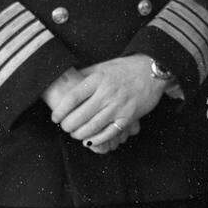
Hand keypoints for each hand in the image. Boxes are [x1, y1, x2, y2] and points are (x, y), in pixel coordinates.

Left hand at [49, 55, 165, 148]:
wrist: (152, 70)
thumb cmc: (124, 68)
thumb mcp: (102, 66)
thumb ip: (85, 74)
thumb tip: (66, 80)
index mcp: (97, 79)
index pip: (72, 98)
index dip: (61, 111)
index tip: (55, 118)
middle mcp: (106, 93)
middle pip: (80, 115)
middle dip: (68, 126)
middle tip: (65, 127)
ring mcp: (118, 106)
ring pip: (93, 126)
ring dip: (80, 134)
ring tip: (75, 134)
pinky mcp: (128, 117)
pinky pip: (109, 133)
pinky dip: (97, 140)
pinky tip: (90, 141)